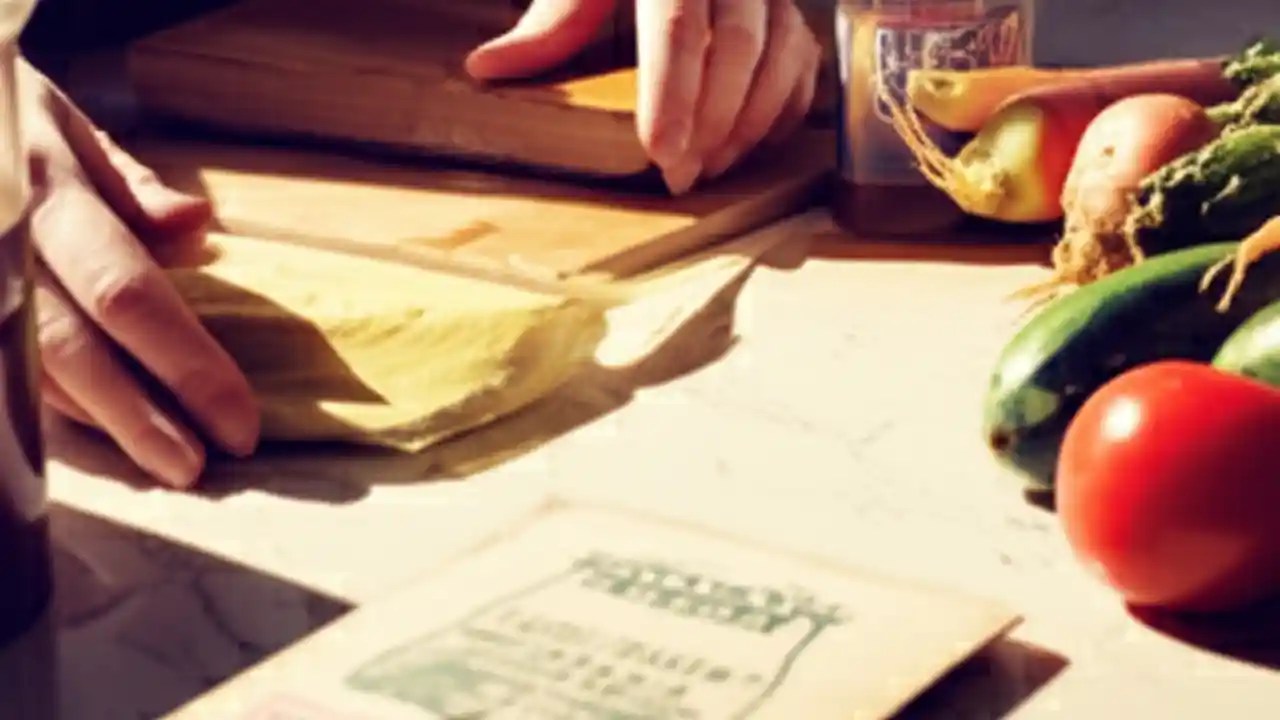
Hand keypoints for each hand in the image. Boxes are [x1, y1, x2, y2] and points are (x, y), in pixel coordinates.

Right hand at [20, 60, 259, 487]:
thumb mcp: (62, 121)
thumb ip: (131, 184)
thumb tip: (199, 227)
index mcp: (44, 188)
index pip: (129, 292)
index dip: (186, 364)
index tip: (239, 420)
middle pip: (73, 349)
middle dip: (140, 418)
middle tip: (197, 467)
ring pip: (27, 368)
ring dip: (98, 420)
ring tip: (162, 461)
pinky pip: (1, 367)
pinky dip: (52, 399)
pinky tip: (100, 425)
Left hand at [466, 0, 821, 193]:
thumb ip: (549, 25)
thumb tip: (486, 68)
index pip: (679, 24)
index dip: (672, 90)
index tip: (659, 150)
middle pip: (738, 46)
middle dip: (711, 120)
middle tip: (679, 177)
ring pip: (780, 58)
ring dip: (747, 123)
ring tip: (708, 169)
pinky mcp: (793, 16)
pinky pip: (804, 68)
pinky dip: (778, 114)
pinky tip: (743, 149)